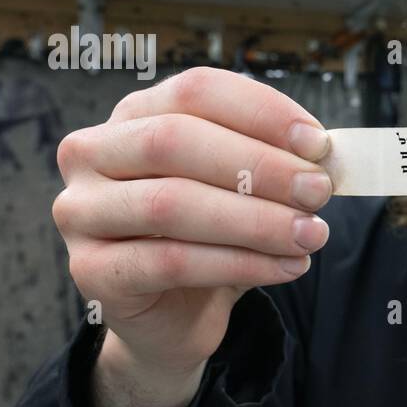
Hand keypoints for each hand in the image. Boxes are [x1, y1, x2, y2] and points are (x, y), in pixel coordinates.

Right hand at [52, 66, 333, 375]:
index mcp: (135, 115)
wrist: (174, 316)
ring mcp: (81, 211)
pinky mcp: (90, 270)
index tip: (319, 144)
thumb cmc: (212, 239)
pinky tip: (287, 267)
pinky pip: (171, 261)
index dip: (261, 112)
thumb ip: (276, 165)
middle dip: (259, 166)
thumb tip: (325, 156)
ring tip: (311, 235)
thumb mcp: (244, 190)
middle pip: (175, 140)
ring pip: (172, 204)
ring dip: (256, 220)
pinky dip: (240, 264)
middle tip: (319, 191)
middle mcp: (94, 153)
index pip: (196, 90)